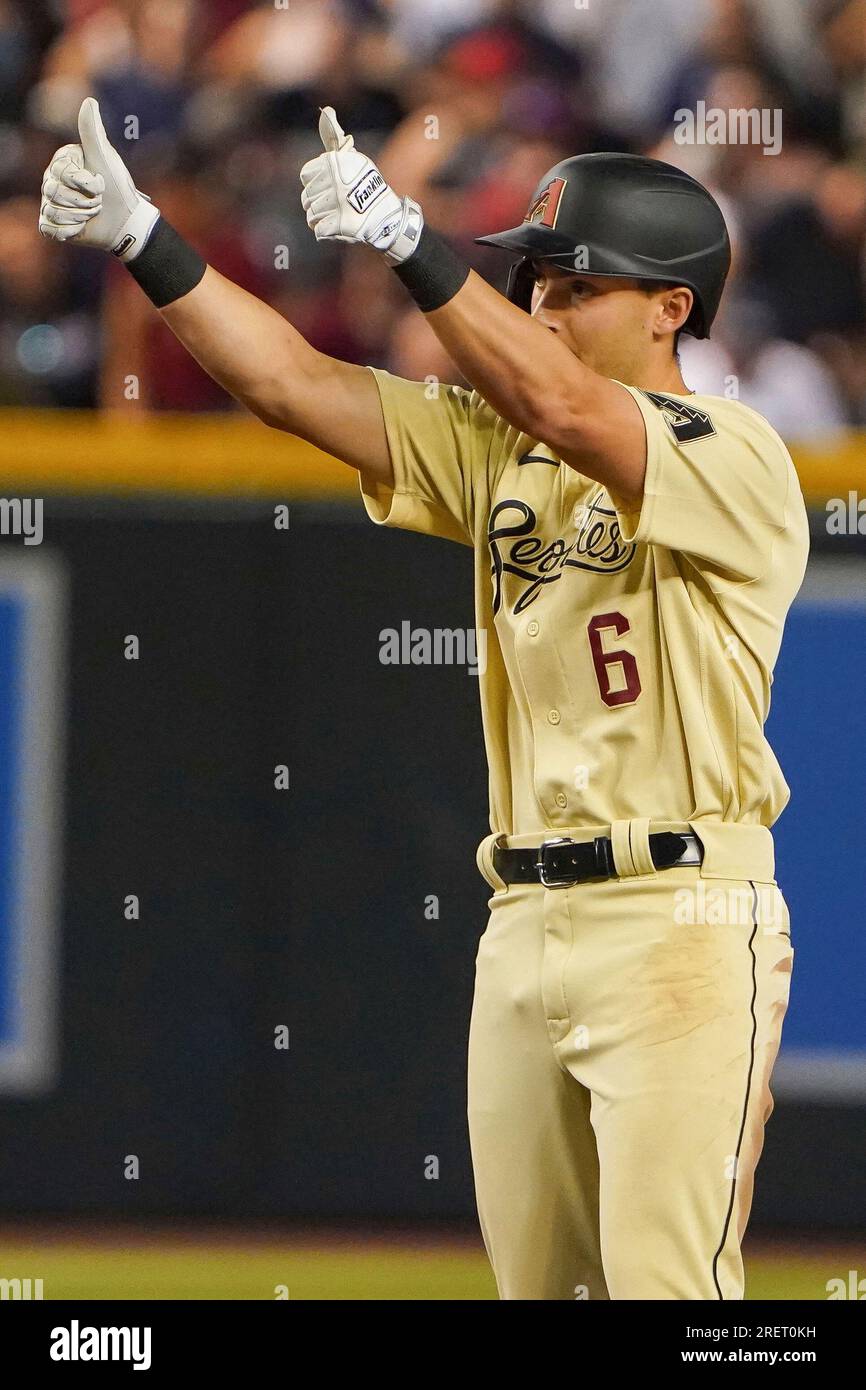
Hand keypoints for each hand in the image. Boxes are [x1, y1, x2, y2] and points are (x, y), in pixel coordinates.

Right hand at [39, 97, 159, 260]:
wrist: (125, 221)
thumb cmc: (117, 187)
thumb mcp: (105, 157)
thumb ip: (93, 131)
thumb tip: (89, 101)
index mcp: (62, 162)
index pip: (62, 173)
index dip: (86, 183)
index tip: (101, 184)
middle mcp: (51, 180)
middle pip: (54, 192)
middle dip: (84, 202)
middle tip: (98, 202)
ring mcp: (49, 202)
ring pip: (53, 211)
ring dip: (80, 217)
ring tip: (92, 213)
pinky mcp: (50, 225)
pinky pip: (49, 228)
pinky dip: (69, 231)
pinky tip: (81, 228)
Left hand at [299, 106, 422, 263]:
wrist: (386, 216)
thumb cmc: (366, 185)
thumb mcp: (352, 157)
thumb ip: (334, 138)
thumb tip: (326, 110)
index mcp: (332, 163)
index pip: (306, 176)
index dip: (315, 184)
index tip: (329, 188)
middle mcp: (332, 182)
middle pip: (306, 197)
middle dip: (318, 203)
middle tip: (336, 205)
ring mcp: (334, 205)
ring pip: (311, 215)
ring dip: (322, 218)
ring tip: (337, 216)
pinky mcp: (336, 225)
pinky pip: (318, 230)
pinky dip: (327, 231)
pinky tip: (337, 227)